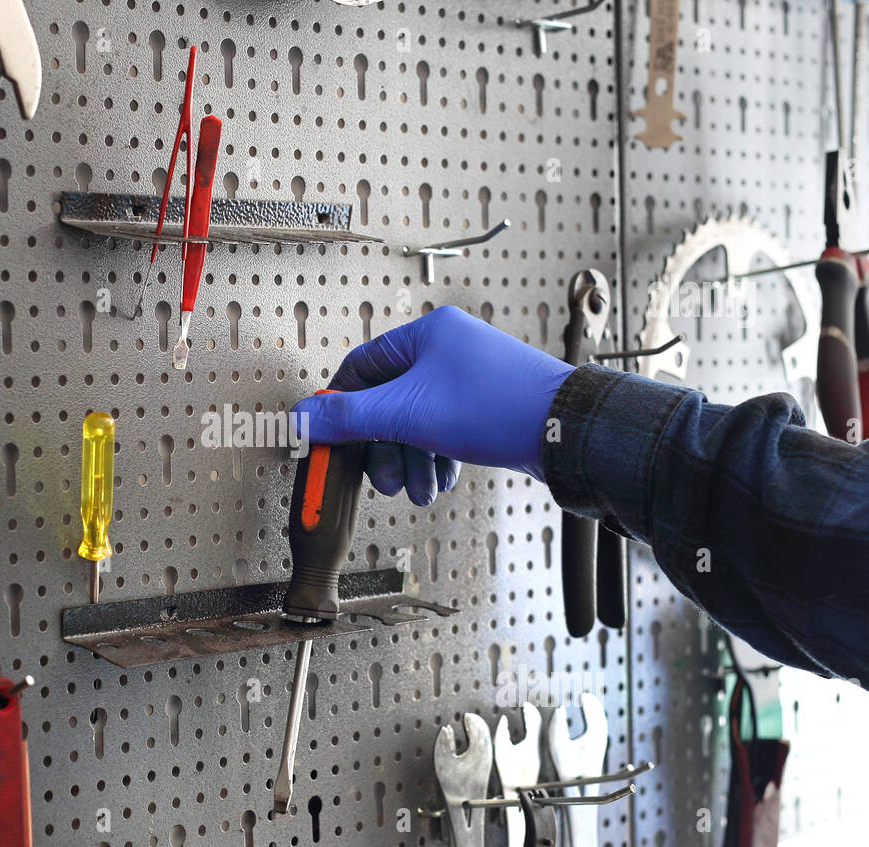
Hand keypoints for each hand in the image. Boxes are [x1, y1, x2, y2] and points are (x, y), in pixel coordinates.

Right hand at [292, 306, 574, 502]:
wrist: (566, 432)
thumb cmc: (498, 408)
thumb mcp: (407, 415)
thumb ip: (348, 417)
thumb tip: (302, 416)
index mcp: (425, 335)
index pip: (359, 368)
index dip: (341, 408)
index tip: (330, 439)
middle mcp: (446, 350)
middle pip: (388, 402)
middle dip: (385, 448)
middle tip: (385, 479)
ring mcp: (468, 378)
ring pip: (417, 423)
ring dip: (412, 461)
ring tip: (421, 489)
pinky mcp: (486, 405)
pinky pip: (443, 431)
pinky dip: (438, 458)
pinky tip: (445, 478)